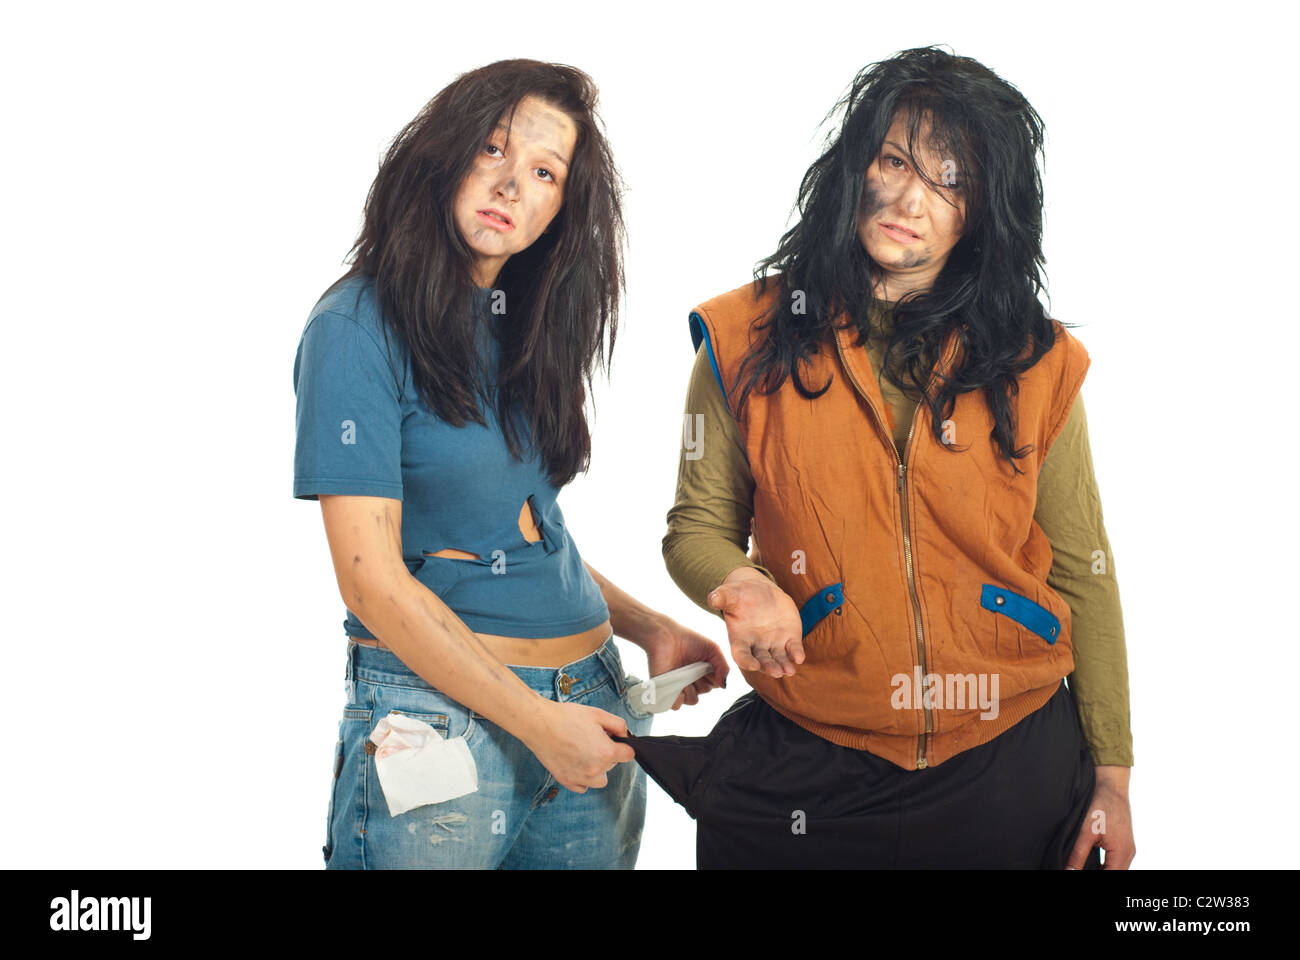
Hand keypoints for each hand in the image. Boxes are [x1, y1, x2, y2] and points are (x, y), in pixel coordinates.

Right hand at [521, 700, 636, 793]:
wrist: (539, 724)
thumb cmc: (566, 717)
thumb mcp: (597, 714)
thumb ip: (618, 724)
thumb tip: (624, 734)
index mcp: (605, 752)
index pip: (628, 755)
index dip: (624, 746)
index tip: (616, 742)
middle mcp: (595, 769)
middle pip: (612, 765)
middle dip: (607, 753)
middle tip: (592, 739)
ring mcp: (580, 777)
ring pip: (600, 780)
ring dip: (597, 769)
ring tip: (585, 754)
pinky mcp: (566, 781)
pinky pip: (583, 787)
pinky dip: (583, 778)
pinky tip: (576, 763)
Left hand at [644, 618, 730, 709]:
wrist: (664, 636)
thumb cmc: (688, 640)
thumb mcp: (713, 649)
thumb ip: (723, 667)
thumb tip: (724, 686)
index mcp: (703, 671)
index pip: (715, 684)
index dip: (714, 676)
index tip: (707, 666)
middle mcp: (692, 680)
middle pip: (705, 691)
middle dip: (702, 680)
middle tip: (694, 667)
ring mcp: (679, 686)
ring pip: (692, 700)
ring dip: (691, 689)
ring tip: (684, 675)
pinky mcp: (666, 690)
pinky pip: (675, 706)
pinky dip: (678, 699)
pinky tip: (676, 684)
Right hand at [708, 566, 803, 678]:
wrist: (759, 590)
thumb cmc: (739, 595)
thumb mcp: (728, 594)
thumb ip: (720, 598)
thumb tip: (712, 598)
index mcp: (740, 639)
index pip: (742, 655)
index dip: (746, 662)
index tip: (753, 665)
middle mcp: (757, 645)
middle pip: (762, 660)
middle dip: (769, 667)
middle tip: (776, 672)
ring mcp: (774, 643)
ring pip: (779, 658)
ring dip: (784, 665)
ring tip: (789, 670)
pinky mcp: (789, 637)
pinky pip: (793, 648)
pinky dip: (796, 654)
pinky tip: (799, 657)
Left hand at [1065, 766, 1134, 868]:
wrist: (1112, 786)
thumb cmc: (1100, 806)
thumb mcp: (1085, 832)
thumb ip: (1077, 855)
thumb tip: (1068, 871)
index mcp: (1122, 853)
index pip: (1110, 876)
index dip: (1095, 878)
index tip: (1077, 872)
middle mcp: (1129, 853)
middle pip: (1114, 874)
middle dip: (1098, 874)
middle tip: (1077, 869)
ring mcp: (1128, 848)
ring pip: (1115, 869)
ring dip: (1102, 871)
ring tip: (1083, 867)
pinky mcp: (1124, 843)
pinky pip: (1116, 862)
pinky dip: (1105, 866)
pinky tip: (1090, 864)